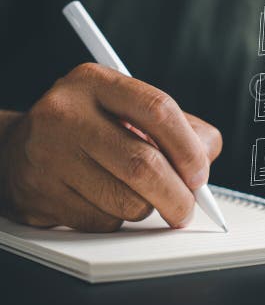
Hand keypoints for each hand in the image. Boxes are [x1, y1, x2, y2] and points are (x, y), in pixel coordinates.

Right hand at [0, 63, 222, 231]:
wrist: (15, 149)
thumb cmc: (89, 128)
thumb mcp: (126, 109)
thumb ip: (177, 126)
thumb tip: (206, 158)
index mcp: (95, 83)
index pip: (158, 110)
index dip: (188, 148)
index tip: (200, 173)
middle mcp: (66, 114)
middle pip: (143, 164)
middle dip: (177, 195)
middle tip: (186, 207)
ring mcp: (49, 155)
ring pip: (126, 200)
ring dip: (148, 207)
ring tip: (140, 195)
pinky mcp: (40, 195)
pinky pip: (102, 221)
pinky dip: (118, 219)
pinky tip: (105, 200)